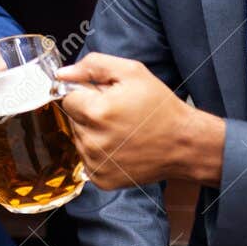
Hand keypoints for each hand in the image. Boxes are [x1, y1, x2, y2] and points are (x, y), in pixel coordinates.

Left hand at [56, 52, 223, 187]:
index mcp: (95, 112)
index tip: (106, 98)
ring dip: (93, 133)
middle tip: (118, 114)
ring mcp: (95, 163)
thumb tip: (63, 74)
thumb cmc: (160, 107)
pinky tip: (121, 147)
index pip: (68, 98)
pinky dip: (100, 153)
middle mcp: (91, 141)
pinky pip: (88, 159)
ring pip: (79, 139)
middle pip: (73, 120)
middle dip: (90, 113)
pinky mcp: (101, 179)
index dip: (87, 94)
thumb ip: (93, 66)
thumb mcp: (132, 73)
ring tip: (121, 131)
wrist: (184, 144)